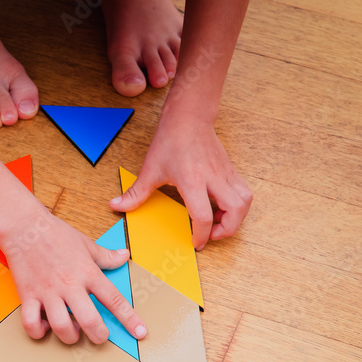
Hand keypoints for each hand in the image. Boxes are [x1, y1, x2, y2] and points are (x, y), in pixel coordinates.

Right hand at [2, 207, 146, 343]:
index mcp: (88, 273)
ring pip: (61, 327)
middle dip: (99, 336)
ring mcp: (48, 292)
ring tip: (72, 331)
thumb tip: (124, 256)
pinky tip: (45, 326)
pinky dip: (38, 331)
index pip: (114, 300)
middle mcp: (70, 285)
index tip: (140, 333)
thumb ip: (106, 256)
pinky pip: (31, 323)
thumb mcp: (86, 243)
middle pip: (89, 321)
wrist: (23, 226)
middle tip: (100, 337)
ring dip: (70, 337)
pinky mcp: (27, 296)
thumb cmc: (54, 233)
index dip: (129, 320)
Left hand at [110, 114, 252, 249]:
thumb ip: (135, 193)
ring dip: (236, 218)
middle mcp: (213, 178)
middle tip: (211, 234)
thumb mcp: (150, 170)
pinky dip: (237, 206)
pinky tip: (219, 207)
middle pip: (236, 209)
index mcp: (192, 180)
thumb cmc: (170, 142)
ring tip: (217, 222)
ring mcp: (225, 174)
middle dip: (227, 229)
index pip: (202, 214)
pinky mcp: (231, 171)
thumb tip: (116, 206)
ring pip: (245, 201)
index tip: (195, 243)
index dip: (200, 234)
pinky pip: (243, 192)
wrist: (189, 118)